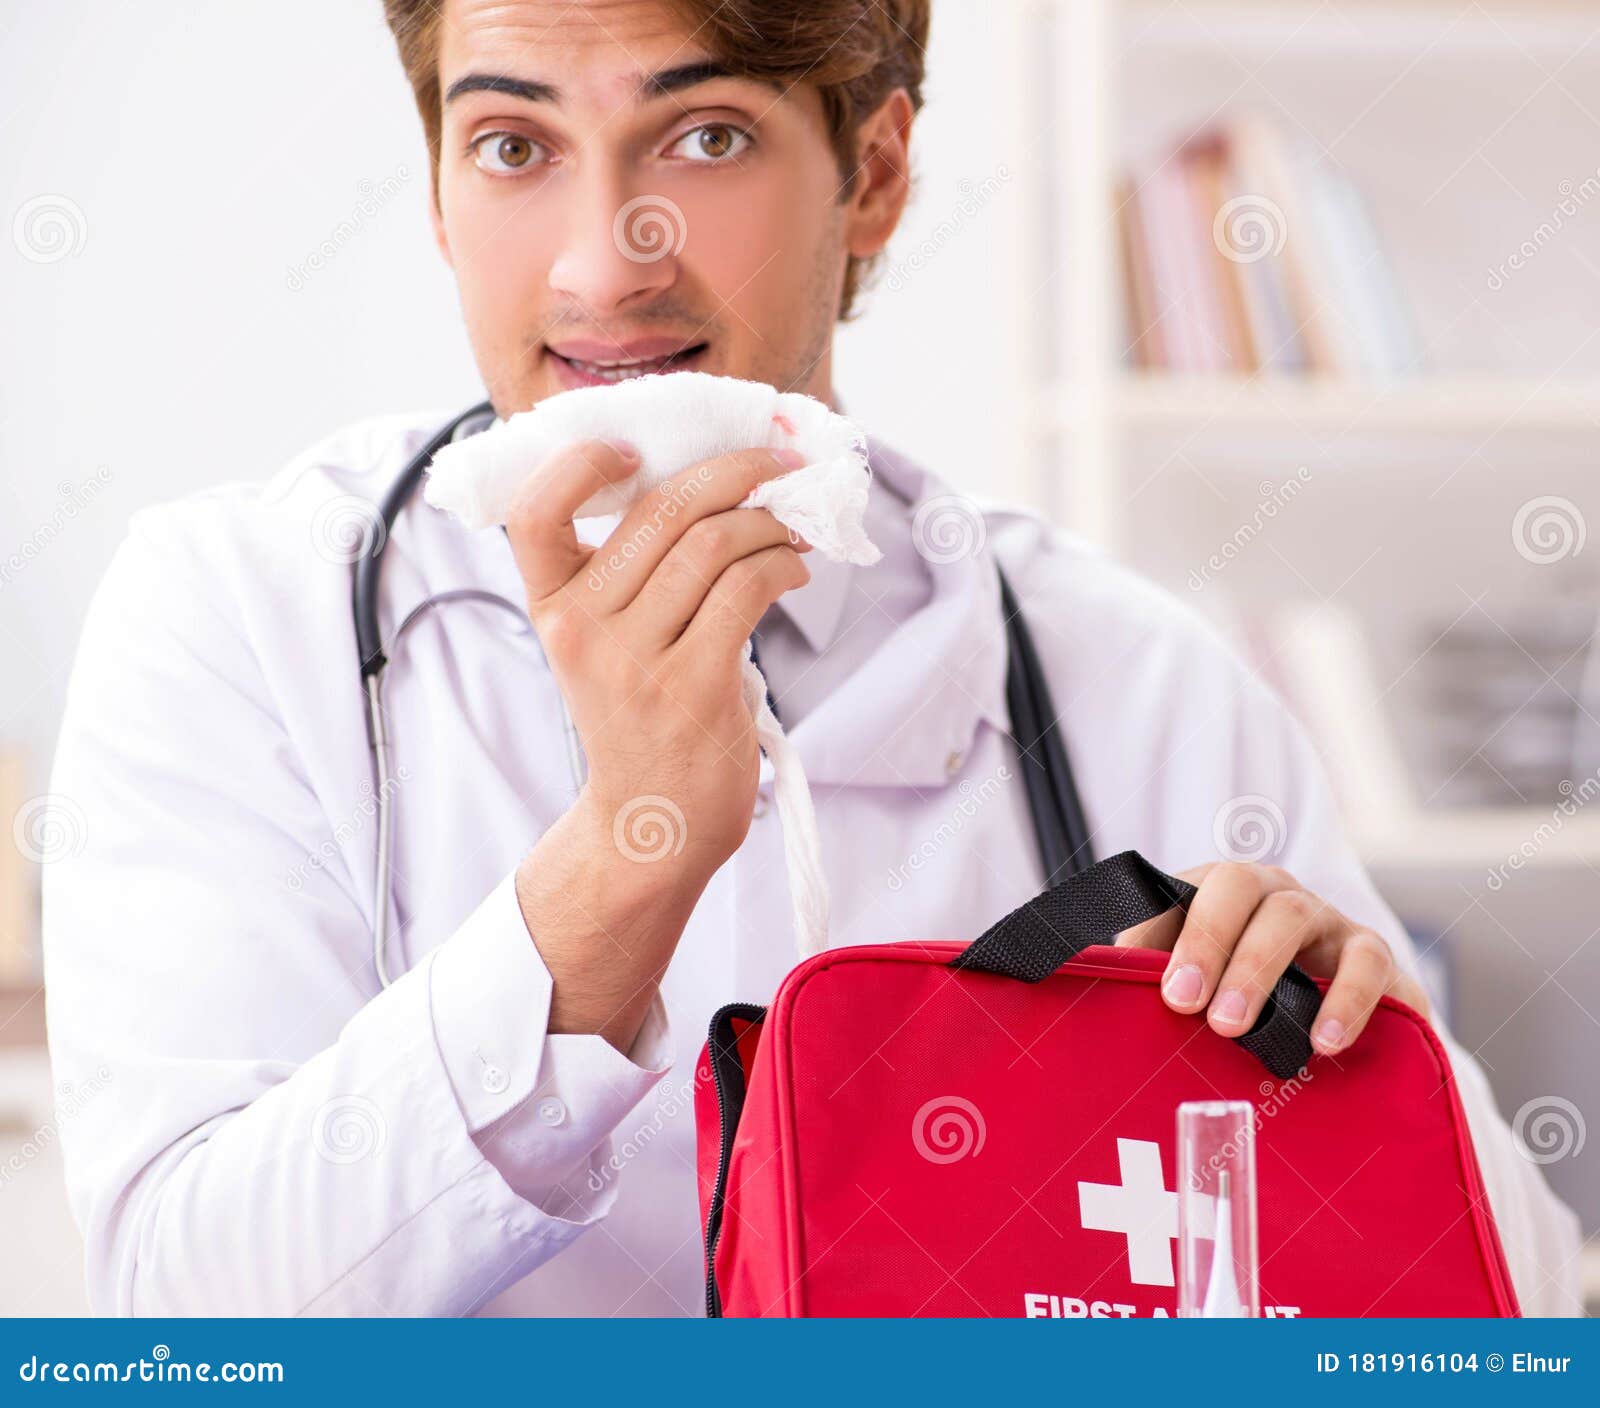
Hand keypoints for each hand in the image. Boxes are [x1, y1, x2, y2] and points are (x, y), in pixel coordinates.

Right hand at [506, 439, 810, 1047]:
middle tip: (777, 464)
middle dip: (735, 471)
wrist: (651, 822)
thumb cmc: (638, 719)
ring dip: (770, 523)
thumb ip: (627, 573)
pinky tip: (795, 570)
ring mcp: (636, 660)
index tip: (634, 448)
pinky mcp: (694, 685)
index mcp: (550, 609)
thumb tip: (713, 482)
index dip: (581, 464)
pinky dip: (783, 566)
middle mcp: (582, 629)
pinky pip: (747, 588)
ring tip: (793, 531)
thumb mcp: (603, 646)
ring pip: (714, 543)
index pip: (536, 513)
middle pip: (663, 510)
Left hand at [1116, 861, 1431, 1055]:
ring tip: (1235, 1027)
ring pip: (1291, 915)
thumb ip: (1152, 984)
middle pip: (1236, 886)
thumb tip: (1104, 997)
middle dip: (1207, 942)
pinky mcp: (1372, 951)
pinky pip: (1367, 960)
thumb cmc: (1241, 998)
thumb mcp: (1197, 988)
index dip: (1162, 931)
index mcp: (1215, 892)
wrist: (1339, 1015)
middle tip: (1188, 1005)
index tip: (1152, 985)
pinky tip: (1322, 1042)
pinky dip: (1345, 999)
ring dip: (1258, 968)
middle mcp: (1268, 891)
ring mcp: (1323, 916)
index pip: (1181, 889)